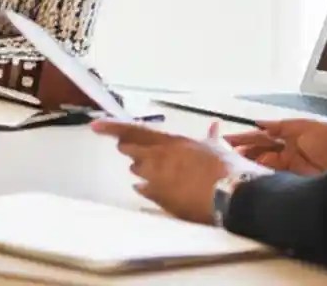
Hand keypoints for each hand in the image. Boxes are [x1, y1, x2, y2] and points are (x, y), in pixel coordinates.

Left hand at [92, 119, 268, 223]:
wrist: (231, 197)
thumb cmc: (226, 168)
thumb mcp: (217, 148)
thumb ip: (210, 137)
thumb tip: (215, 125)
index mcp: (169, 142)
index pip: (133, 131)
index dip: (112, 128)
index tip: (95, 126)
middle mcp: (157, 159)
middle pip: (130, 150)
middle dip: (130, 148)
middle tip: (131, 147)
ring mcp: (156, 180)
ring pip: (137, 170)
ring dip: (142, 168)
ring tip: (155, 168)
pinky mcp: (160, 200)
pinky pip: (144, 190)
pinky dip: (147, 187)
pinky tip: (151, 187)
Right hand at [224, 119, 326, 174]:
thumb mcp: (304, 126)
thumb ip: (280, 126)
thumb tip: (259, 123)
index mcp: (289, 136)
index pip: (261, 137)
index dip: (244, 138)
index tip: (226, 140)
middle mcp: (287, 152)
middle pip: (259, 152)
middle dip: (242, 152)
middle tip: (224, 154)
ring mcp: (290, 168)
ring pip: (263, 165)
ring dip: (248, 164)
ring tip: (232, 165)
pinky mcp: (293, 182)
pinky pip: (272, 178)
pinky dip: (260, 176)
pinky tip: (249, 176)